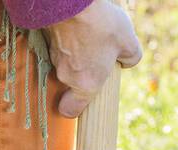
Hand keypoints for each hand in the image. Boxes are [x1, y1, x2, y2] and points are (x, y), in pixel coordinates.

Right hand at [47, 0, 142, 118]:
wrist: (71, 2)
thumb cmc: (102, 24)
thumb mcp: (127, 40)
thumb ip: (131, 56)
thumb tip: (127, 62)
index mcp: (86, 84)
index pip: (70, 110)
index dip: (72, 108)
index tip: (77, 100)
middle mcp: (67, 76)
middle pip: (71, 82)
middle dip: (83, 70)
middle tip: (95, 51)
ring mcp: (54, 59)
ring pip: (65, 63)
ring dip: (74, 53)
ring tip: (87, 32)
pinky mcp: (46, 42)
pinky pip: (58, 47)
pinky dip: (67, 40)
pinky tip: (77, 25)